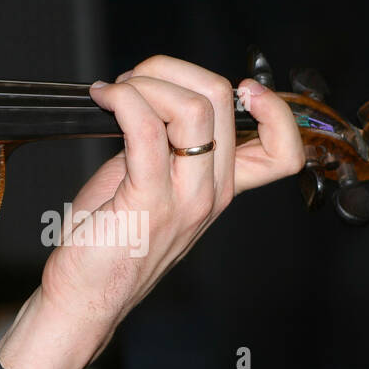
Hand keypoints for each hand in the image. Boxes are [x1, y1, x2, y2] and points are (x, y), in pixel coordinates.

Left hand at [0, 55, 303, 368]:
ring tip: (117, 93)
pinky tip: (104, 99)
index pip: (284, 150)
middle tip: (134, 81)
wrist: (85, 298)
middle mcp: (212, 194)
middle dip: (171, 70)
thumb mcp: (152, 186)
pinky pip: (147, 127)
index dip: (274, 108)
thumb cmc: (110, 243)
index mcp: (221, 189)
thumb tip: (156, 94)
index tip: (237, 87)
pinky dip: (124, 98)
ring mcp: (185, 199)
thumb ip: (168, 145)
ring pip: (194, 107)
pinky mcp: (147, 201)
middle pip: (223, 101)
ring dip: (148, 82)